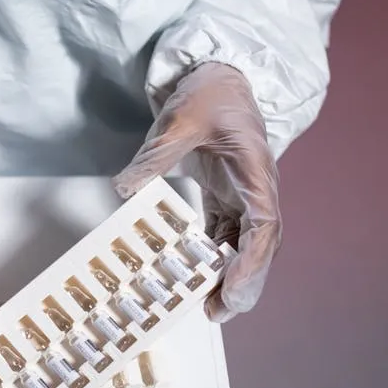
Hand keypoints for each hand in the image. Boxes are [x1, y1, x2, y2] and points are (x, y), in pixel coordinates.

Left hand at [113, 63, 281, 321]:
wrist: (217, 75)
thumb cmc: (208, 94)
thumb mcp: (180, 120)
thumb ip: (155, 155)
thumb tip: (124, 188)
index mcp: (256, 173)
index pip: (264, 226)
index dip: (252, 262)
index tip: (234, 289)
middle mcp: (256, 190)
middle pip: (259, 245)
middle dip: (244, 282)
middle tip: (219, 312)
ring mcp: (243, 195)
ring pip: (243, 246)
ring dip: (229, 277)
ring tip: (208, 308)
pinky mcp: (226, 197)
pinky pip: (224, 235)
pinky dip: (213, 259)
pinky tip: (196, 280)